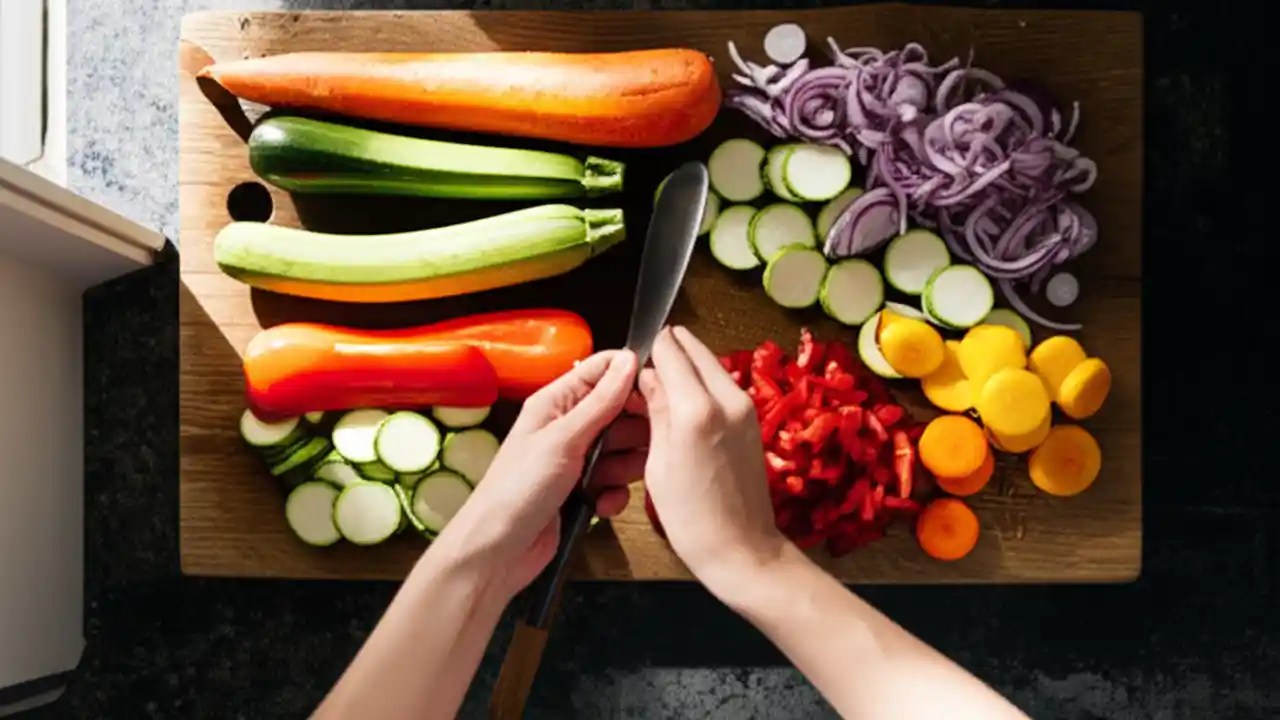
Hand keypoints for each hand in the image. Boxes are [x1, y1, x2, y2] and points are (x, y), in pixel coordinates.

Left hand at [439, 350, 643, 595]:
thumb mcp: (562, 440)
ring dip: (624, 467)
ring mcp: (577, 460)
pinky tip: (600, 506)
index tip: (656, 391)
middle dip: (634, 430)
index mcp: (557, 402)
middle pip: (621, 412)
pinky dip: (614, 495)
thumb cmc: (516, 491)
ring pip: (623, 450)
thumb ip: (600, 402)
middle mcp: (568, 427)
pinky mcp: (584, 491)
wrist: (498, 553)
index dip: (631, 377)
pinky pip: (616, 483)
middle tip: (636, 445)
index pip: (603, 371)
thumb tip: (628, 360)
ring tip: (607, 480)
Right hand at [640, 326, 787, 594]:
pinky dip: (702, 386)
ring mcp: (746, 407)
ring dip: (687, 369)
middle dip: (669, 353)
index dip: (648, 351)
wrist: (742, 549)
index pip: (670, 350)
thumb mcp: (658, 465)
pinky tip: (683, 411)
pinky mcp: (753, 420)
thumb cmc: (691, 518)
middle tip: (645, 377)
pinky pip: (722, 385)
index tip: (632, 365)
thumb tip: (648, 376)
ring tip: (660, 396)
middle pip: (694, 349)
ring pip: (710, 364)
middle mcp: (728, 398)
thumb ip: (656, 411)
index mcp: (697, 409)